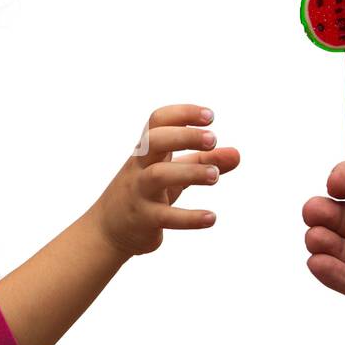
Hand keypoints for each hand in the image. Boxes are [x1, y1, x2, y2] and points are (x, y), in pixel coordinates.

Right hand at [90, 104, 240, 257]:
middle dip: (184, 136)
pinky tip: (211, 218)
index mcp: (148, 152)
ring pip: (159, 175)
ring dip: (191, 172)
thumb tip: (237, 155)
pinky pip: (165, 216)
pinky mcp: (144, 219)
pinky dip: (190, 218)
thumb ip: (204, 162)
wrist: (107, 231)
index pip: (159, 121)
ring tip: (216, 176)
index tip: (210, 116)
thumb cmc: (146, 194)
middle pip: (154, 141)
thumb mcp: (174, 175)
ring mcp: (140, 192)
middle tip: (213, 139)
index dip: (183, 114)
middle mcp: (140, 167)